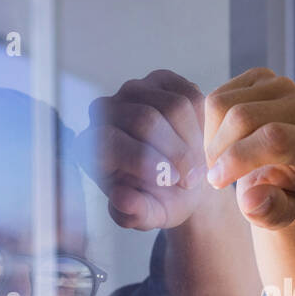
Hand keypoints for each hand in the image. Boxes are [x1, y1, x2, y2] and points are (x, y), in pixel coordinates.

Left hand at [75, 69, 212, 229]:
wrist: (185, 179)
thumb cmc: (161, 199)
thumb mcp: (150, 215)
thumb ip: (133, 213)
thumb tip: (122, 199)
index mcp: (92, 146)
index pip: (109, 141)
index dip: (143, 161)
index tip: (172, 181)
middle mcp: (105, 112)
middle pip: (145, 120)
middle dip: (177, 152)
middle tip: (192, 179)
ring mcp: (132, 91)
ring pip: (173, 105)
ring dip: (193, 140)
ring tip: (197, 164)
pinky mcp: (160, 80)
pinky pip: (190, 94)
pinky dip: (203, 122)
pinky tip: (200, 142)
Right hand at [202, 67, 294, 230]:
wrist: (282, 171)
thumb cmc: (280, 195)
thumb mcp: (278, 216)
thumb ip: (268, 213)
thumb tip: (251, 200)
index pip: (275, 138)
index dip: (238, 158)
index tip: (217, 181)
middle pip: (243, 117)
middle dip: (218, 150)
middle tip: (215, 175)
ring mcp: (286, 86)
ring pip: (225, 105)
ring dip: (212, 139)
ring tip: (220, 161)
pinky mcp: (262, 77)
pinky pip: (218, 96)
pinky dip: (210, 124)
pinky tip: (223, 141)